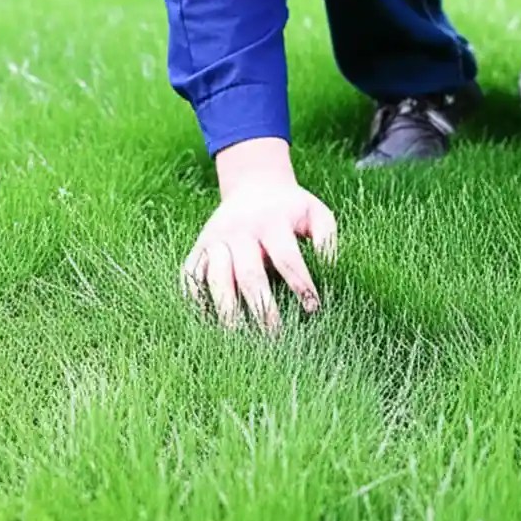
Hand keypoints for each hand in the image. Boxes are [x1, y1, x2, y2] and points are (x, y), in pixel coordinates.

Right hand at [180, 139, 336, 333]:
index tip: (313, 308)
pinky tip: (209, 323)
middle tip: (275, 336)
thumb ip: (326, 237)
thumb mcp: (316, 212)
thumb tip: (329, 270)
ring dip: (226, 309)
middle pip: (248, 274)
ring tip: (237, 337)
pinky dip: (196, 300)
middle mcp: (239, 230)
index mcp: (271, 221)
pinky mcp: (198, 248)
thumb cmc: (291, 208)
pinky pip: (190, 277)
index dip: (300, 284)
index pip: (286, 257)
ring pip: (215, 278)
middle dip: (262, 307)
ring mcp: (215, 239)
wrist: (253, 184)